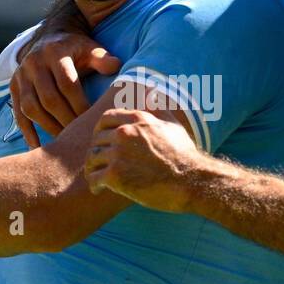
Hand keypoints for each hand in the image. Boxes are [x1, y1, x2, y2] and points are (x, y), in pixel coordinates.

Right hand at [10, 34, 120, 147]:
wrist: (51, 36)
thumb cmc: (77, 48)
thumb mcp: (91, 49)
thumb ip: (103, 58)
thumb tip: (116, 66)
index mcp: (55, 52)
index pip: (67, 84)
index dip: (79, 104)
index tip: (91, 119)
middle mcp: (34, 62)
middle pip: (48, 98)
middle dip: (65, 119)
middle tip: (79, 135)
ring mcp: (21, 75)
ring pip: (30, 107)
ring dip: (48, 127)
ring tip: (64, 140)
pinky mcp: (12, 86)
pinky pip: (18, 113)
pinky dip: (27, 131)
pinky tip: (37, 146)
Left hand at [83, 109, 202, 212]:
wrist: (191, 181)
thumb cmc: (185, 155)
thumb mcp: (173, 125)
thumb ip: (158, 108)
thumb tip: (151, 93)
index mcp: (136, 119)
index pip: (104, 119)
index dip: (100, 131)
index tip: (102, 142)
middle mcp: (124, 132)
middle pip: (96, 140)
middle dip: (97, 152)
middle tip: (99, 163)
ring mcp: (118, 154)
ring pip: (92, 159)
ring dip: (93, 169)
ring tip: (97, 178)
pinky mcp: (115, 176)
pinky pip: (93, 178)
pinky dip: (94, 185)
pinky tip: (98, 189)